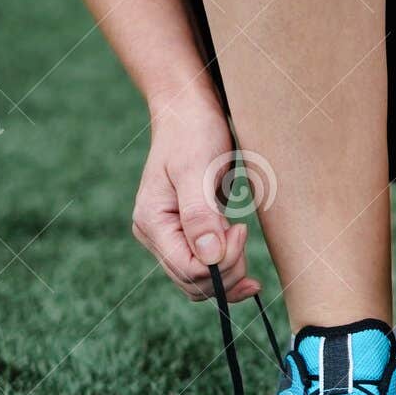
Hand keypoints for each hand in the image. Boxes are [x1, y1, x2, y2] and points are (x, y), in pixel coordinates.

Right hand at [130, 87, 259, 302]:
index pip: (190, 271)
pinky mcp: (187, 232)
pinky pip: (206, 265)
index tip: (240, 229)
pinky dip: (226, 265)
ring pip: (201, 280)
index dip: (222, 262)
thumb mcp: (197, 170)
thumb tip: (209, 257)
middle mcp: (156, 235)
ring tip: (242, 236)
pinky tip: (240, 248)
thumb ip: (200, 215)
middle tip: (244, 233)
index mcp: (152, 222)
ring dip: (228, 271)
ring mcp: (170, 236)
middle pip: (195, 282)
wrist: (189, 112)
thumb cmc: (193, 134)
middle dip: (227, 271)